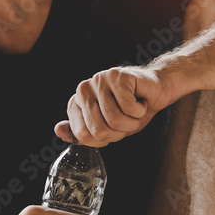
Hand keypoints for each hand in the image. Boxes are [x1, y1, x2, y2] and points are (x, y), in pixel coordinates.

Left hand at [55, 67, 174, 147]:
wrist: (156, 91)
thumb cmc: (132, 111)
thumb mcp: (107, 128)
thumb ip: (83, 132)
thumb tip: (58, 130)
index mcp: (76, 103)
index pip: (83, 135)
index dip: (104, 140)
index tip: (114, 128)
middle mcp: (84, 89)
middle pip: (99, 130)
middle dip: (120, 132)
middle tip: (127, 119)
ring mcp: (99, 80)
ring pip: (115, 120)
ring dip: (132, 122)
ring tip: (135, 110)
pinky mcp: (116, 75)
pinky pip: (128, 107)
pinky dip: (140, 110)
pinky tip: (140, 100)